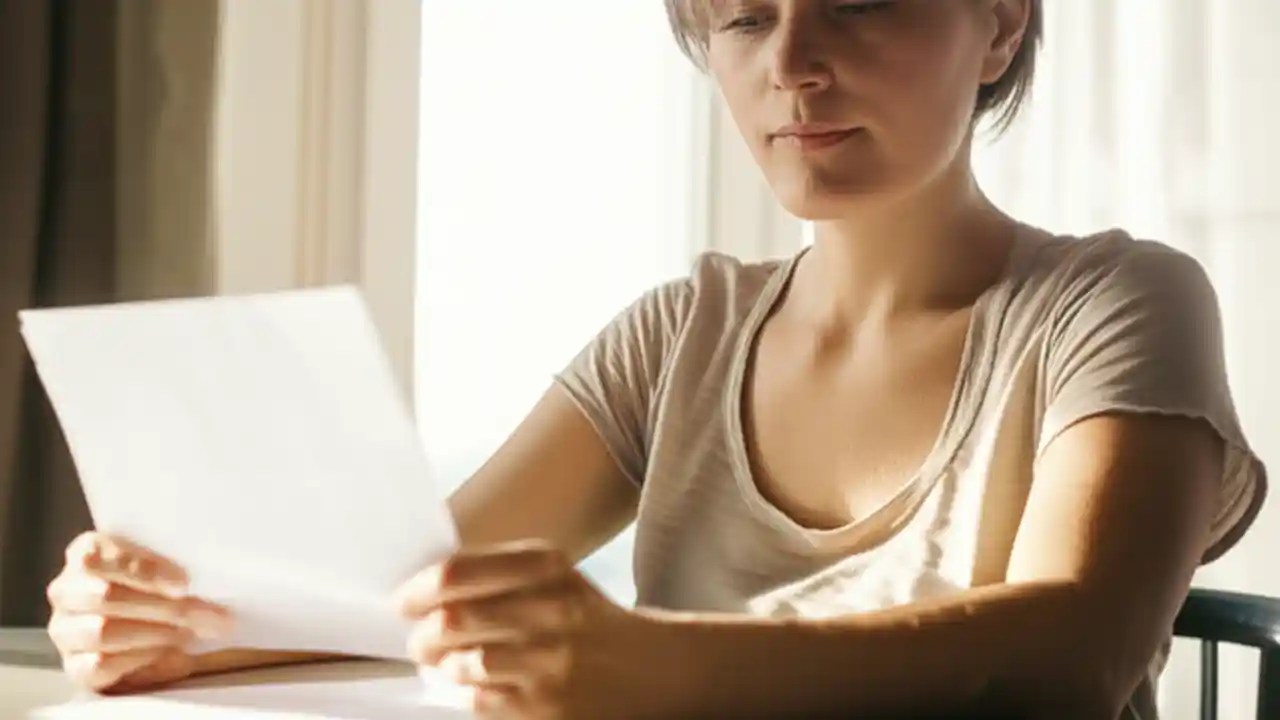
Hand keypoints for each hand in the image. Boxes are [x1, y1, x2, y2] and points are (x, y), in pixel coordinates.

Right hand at [46, 532, 233, 692]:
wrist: (158, 630)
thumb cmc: (163, 588)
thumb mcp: (168, 568)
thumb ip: (175, 568)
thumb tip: (203, 581)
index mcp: (88, 552)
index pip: (99, 556)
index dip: (143, 569)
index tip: (183, 583)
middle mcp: (66, 590)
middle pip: (104, 596)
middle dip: (162, 607)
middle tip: (206, 615)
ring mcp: (66, 631)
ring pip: (102, 631)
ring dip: (155, 633)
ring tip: (190, 633)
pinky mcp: (75, 667)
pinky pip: (100, 665)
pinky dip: (140, 659)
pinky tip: (168, 654)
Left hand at [396, 540, 679, 718]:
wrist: (653, 667)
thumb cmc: (588, 619)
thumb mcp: (554, 577)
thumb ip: (496, 574)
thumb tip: (424, 589)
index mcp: (546, 566)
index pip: (455, 573)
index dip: (417, 590)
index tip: (405, 601)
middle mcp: (550, 610)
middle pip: (452, 620)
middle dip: (421, 633)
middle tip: (418, 638)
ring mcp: (550, 662)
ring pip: (462, 664)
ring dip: (441, 665)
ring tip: (442, 662)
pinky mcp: (548, 706)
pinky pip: (481, 701)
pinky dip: (465, 693)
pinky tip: (471, 685)